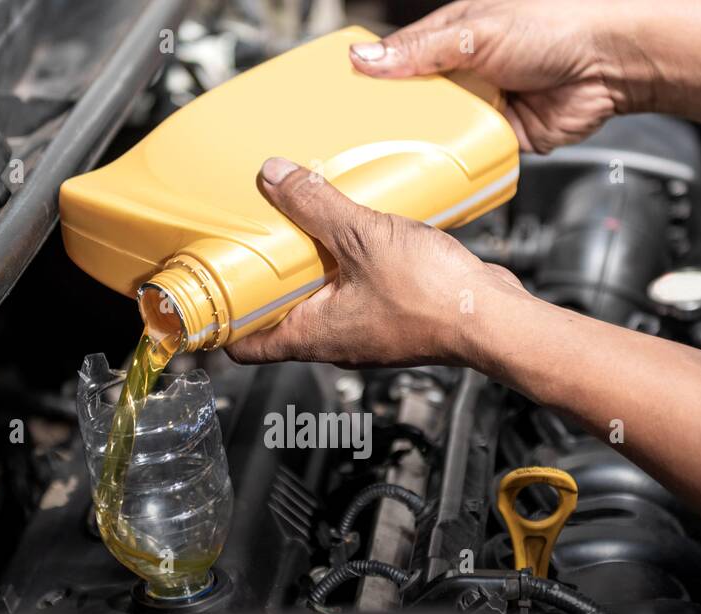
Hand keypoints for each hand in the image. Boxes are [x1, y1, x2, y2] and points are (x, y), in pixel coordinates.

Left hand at [225, 158, 528, 368]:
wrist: (494, 317)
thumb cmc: (433, 300)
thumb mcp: (361, 237)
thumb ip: (315, 206)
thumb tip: (275, 178)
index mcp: (312, 336)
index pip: (245, 347)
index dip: (220, 324)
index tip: (205, 296)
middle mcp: (334, 341)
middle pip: (280, 317)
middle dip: (265, 280)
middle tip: (253, 241)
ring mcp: (365, 332)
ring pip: (320, 302)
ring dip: (309, 268)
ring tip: (304, 226)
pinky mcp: (394, 317)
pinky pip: (356, 291)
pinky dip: (347, 265)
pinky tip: (357, 231)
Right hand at [348, 0, 638, 152]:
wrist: (611, 63)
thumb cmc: (557, 24)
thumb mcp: (477, 32)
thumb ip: (421, 51)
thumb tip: (366, 59)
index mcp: (453, 36)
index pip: (398, 59)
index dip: (370, 79)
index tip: (339, 100)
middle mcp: (465, 72)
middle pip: (414, 102)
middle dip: (392, 120)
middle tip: (358, 141)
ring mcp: (482, 106)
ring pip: (438, 132)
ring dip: (421, 144)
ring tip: (389, 160)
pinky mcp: (501, 138)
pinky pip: (468, 155)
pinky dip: (453, 163)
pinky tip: (433, 171)